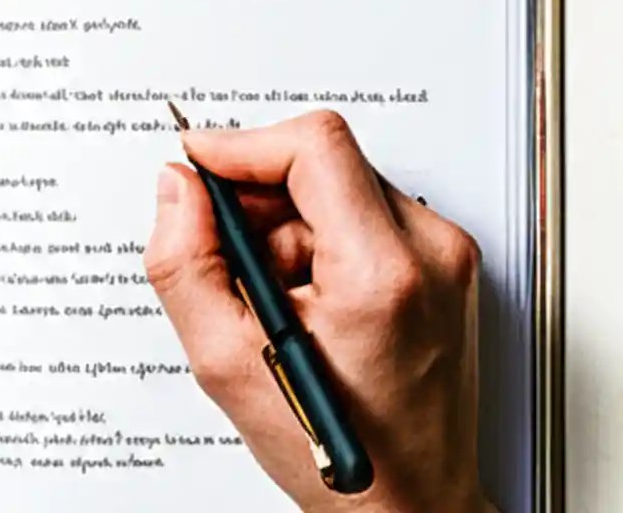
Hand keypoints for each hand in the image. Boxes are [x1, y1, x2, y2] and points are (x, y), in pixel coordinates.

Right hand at [145, 110, 484, 511]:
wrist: (411, 504)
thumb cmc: (342, 455)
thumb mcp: (228, 363)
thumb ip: (185, 264)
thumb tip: (177, 192)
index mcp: (383, 273)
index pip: (313, 147)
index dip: (241, 145)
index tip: (198, 160)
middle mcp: (430, 252)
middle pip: (322, 163)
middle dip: (256, 199)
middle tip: (226, 257)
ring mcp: (445, 256)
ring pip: (337, 188)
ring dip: (285, 227)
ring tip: (272, 303)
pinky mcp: (442, 264)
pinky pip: (361, 216)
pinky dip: (316, 243)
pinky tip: (303, 304)